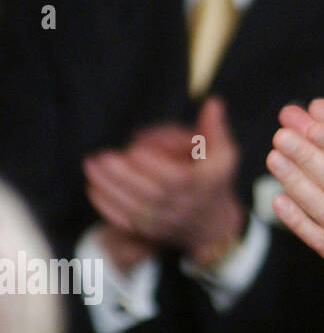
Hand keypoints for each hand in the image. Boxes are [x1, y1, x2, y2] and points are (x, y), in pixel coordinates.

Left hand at [83, 98, 244, 265]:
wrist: (212, 223)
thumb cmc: (214, 179)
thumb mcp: (223, 153)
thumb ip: (215, 129)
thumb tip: (212, 102)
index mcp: (202, 185)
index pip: (177, 179)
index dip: (154, 166)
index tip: (133, 149)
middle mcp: (184, 205)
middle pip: (151, 194)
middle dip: (123, 176)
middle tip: (100, 156)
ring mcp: (166, 221)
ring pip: (135, 208)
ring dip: (110, 188)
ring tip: (91, 167)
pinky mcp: (150, 230)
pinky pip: (126, 222)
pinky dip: (108, 206)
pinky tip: (94, 187)